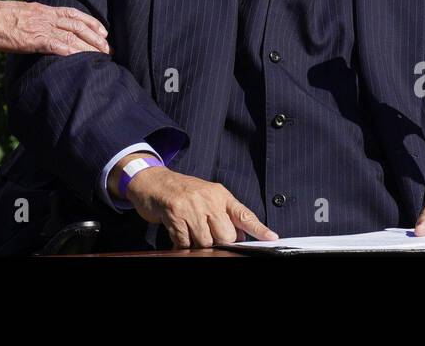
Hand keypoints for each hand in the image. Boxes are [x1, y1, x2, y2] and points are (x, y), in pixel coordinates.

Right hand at [0, 0, 109, 55]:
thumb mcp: (21, 14)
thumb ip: (33, 19)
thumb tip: (39, 28)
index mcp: (42, 9)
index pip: (73, 14)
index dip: (91, 22)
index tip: (103, 31)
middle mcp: (45, 16)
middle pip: (77, 25)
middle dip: (96, 37)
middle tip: (108, 48)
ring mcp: (40, 27)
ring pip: (72, 36)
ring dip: (89, 46)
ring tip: (102, 55)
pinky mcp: (33, 40)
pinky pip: (57, 45)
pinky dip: (71, 52)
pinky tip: (82, 58)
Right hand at [124, 166, 277, 247]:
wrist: (152, 181)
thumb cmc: (182, 192)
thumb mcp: (207, 197)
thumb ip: (224, 215)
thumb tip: (239, 236)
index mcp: (220, 195)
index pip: (244, 214)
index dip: (258, 228)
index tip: (272, 238)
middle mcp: (208, 199)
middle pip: (225, 236)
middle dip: (218, 242)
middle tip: (206, 234)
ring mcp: (191, 206)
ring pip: (206, 242)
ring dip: (198, 244)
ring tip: (190, 231)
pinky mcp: (175, 214)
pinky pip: (185, 243)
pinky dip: (183, 244)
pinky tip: (179, 233)